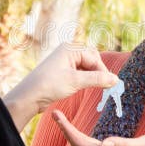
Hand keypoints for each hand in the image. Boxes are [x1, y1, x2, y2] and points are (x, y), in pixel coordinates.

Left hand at [4, 44, 119, 130]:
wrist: (29, 97)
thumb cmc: (49, 85)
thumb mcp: (76, 81)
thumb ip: (97, 79)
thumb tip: (115, 79)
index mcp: (70, 48)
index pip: (94, 57)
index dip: (103, 71)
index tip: (110, 84)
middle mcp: (68, 52)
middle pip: (92, 59)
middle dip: (99, 72)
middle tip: (105, 86)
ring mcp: (65, 61)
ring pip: (87, 66)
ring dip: (93, 76)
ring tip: (98, 88)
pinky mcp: (63, 72)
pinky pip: (80, 72)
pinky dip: (86, 79)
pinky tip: (87, 87)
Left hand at [52, 110, 144, 145]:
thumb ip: (124, 145)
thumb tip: (104, 143)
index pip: (82, 144)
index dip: (68, 132)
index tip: (59, 118)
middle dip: (65, 130)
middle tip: (55, 114)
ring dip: (70, 134)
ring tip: (61, 120)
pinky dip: (79, 137)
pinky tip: (76, 130)